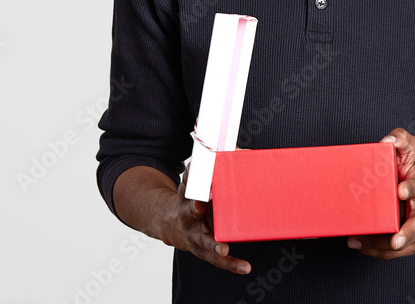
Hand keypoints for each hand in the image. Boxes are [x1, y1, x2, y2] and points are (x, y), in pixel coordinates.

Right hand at [113, 164, 250, 274]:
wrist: (169, 224)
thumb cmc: (188, 198)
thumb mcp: (192, 181)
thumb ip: (203, 169)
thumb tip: (224, 148)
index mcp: (187, 196)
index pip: (189, 188)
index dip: (195, 186)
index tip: (203, 184)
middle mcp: (188, 216)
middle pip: (192, 213)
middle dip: (196, 211)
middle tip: (202, 208)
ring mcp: (195, 236)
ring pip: (203, 242)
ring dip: (214, 246)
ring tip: (224, 249)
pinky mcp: (204, 250)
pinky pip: (218, 259)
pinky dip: (231, 264)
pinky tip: (245, 267)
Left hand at [347, 128, 414, 258]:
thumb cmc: (413, 171)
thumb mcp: (410, 149)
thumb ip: (402, 138)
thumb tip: (387, 140)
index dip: (410, 189)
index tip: (400, 191)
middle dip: (407, 232)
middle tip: (395, 240)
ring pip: (406, 243)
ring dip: (384, 246)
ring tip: (358, 242)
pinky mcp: (414, 241)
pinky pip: (397, 252)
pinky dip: (378, 250)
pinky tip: (360, 245)